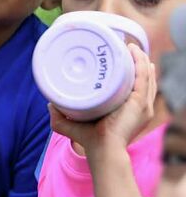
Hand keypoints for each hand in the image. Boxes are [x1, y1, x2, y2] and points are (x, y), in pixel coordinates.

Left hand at [50, 42, 158, 159]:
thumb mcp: (71, 124)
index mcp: (127, 108)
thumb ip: (59, 114)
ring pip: (146, 75)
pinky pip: (145, 79)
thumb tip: (50, 103)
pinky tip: (135, 53)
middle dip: (137, 62)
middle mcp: (138, 105)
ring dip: (140, 59)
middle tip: (126, 47)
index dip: (130, 71)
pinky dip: (141, 64)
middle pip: (143, 78)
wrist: (101, 150)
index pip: (134, 85)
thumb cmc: (90, 140)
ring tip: (130, 47)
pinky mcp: (140, 103)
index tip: (120, 56)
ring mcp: (142, 104)